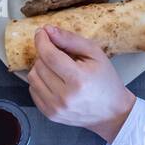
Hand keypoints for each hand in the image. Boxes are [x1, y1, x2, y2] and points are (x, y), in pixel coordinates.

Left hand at [27, 26, 135, 142]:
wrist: (112, 112)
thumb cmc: (105, 81)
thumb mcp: (95, 54)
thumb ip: (71, 40)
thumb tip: (48, 30)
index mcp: (78, 80)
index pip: (49, 55)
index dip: (42, 40)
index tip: (41, 32)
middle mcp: (64, 96)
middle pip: (39, 65)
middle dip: (46, 54)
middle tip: (60, 55)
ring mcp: (55, 108)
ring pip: (33, 77)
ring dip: (41, 68)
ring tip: (58, 69)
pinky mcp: (49, 114)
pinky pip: (33, 90)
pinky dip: (40, 81)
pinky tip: (54, 81)